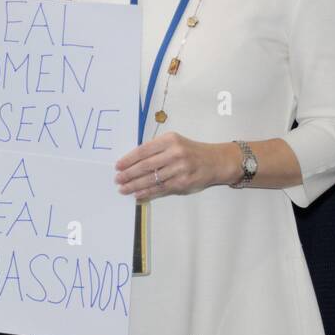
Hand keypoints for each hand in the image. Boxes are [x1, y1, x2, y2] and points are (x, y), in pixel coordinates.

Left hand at [115, 132, 238, 199]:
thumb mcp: (175, 143)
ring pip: (151, 179)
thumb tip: (132, 162)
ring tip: (123, 189)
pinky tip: (138, 194)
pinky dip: (147, 192)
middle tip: (117, 179)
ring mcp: (179, 169)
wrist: (216, 161)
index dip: (128, 159)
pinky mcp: (183, 183)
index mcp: (170, 140)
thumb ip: (156, 150)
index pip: (143, 150)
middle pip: (145, 166)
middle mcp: (175, 153)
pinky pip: (160, 189)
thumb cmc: (191, 152)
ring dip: (134, 185)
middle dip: (128, 174)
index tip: (118, 166)